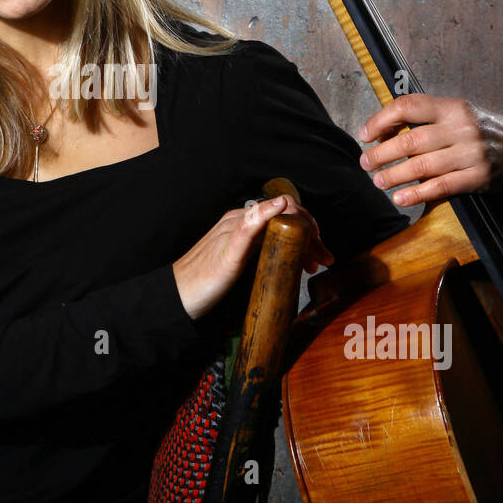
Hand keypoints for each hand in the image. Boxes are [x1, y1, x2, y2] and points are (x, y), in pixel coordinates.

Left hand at [172, 195, 333, 320]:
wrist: (178, 300)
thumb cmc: (201, 282)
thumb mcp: (230, 256)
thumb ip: (251, 227)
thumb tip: (280, 201)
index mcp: (241, 220)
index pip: (283, 208)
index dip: (306, 223)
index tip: (319, 243)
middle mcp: (241, 224)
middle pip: (283, 220)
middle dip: (308, 236)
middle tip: (324, 258)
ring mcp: (240, 237)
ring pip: (279, 232)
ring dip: (301, 245)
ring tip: (315, 264)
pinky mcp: (240, 251)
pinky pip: (269, 243)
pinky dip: (288, 251)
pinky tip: (295, 264)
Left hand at [357, 94, 502, 207]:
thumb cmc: (473, 130)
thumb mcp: (452, 114)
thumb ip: (422, 120)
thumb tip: (380, 134)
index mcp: (451, 107)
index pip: (409, 106)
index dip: (381, 120)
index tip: (365, 135)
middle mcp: (461, 128)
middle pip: (410, 141)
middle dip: (381, 154)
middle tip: (366, 163)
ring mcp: (471, 153)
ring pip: (422, 166)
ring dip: (394, 176)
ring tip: (379, 181)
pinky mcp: (478, 177)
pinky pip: (441, 187)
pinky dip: (417, 194)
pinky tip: (400, 198)